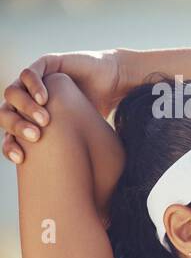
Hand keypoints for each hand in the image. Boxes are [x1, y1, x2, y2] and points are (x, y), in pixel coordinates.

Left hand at [2, 50, 120, 164]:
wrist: (114, 83)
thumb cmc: (100, 112)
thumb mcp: (83, 138)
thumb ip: (75, 158)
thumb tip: (85, 193)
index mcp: (29, 119)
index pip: (8, 134)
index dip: (9, 147)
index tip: (21, 159)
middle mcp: (26, 100)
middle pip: (5, 113)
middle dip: (16, 126)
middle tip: (35, 136)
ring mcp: (33, 82)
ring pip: (12, 93)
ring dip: (25, 107)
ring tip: (44, 118)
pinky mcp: (44, 64)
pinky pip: (29, 74)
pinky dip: (34, 86)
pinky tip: (45, 98)